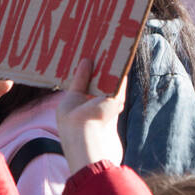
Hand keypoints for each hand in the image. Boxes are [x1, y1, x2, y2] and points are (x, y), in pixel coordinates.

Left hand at [55, 58, 126, 174]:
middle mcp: (87, 105)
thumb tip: (87, 60)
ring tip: (113, 50)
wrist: (90, 146)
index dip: (83, 67)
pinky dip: (121, 78)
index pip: (79, 80)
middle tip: (102, 47)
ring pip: (107, 85)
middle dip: (98, 68)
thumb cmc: (75, 123)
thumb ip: (82, 79)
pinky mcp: (115, 109)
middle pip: (94, 82)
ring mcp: (102, 108)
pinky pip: (118, 90)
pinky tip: (122, 63)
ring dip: (110, 71)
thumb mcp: (73, 98)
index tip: (87, 52)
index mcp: (72, 103)